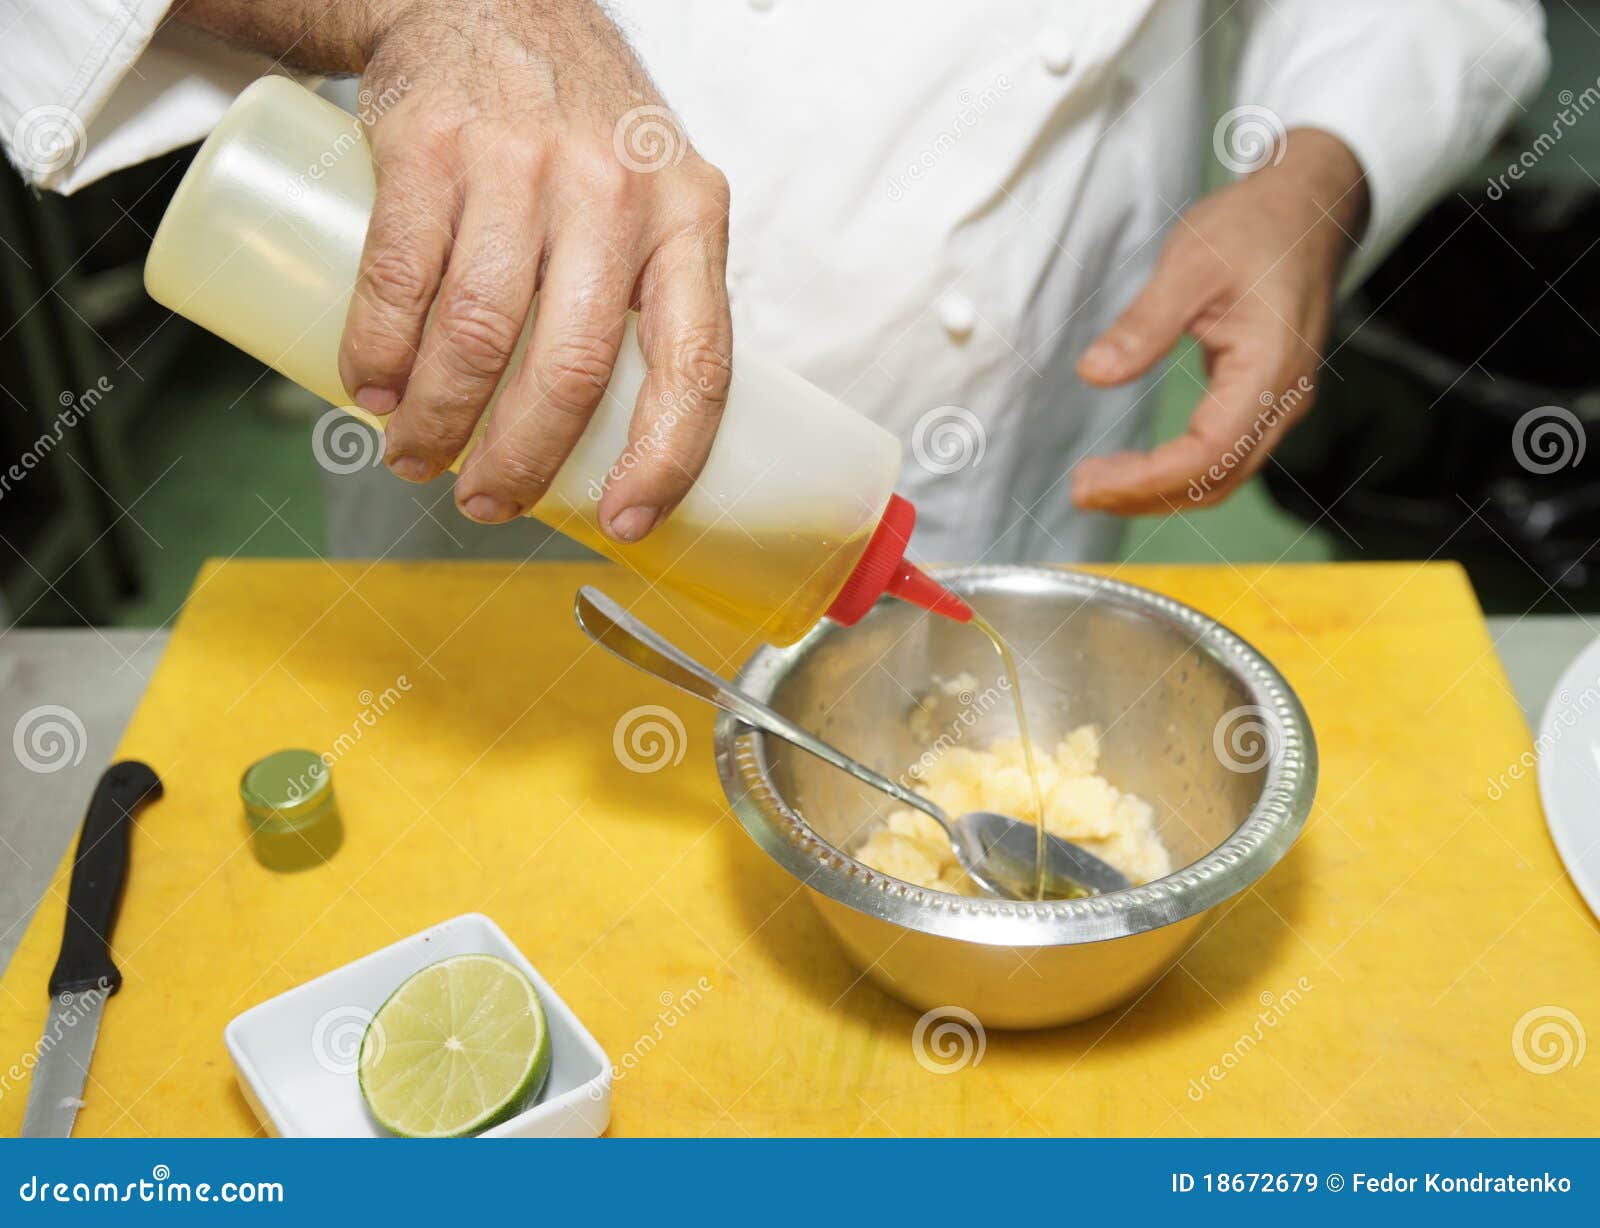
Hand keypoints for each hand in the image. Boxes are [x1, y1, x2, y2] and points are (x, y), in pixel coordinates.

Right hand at [333, 1, 732, 538]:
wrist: (495, 2)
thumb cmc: (582, 132)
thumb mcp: (657, 198)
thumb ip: (657, 295)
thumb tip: (630, 438)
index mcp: (690, 218)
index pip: (697, 364)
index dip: (664, 459)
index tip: (624, 519)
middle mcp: (614, 192)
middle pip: (571, 368)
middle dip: (519, 460)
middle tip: (485, 502)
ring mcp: (521, 166)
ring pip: (476, 334)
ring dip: (436, 421)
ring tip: (414, 455)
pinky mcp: (431, 146)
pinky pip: (398, 277)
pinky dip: (374, 353)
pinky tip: (368, 389)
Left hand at [1071, 128, 1368, 513]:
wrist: (1308, 208)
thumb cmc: (1254, 227)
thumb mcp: (1189, 263)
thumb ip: (1144, 325)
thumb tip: (1093, 373)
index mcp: (1269, 368)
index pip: (1207, 454)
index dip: (1147, 479)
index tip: (1092, 482)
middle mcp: (1284, 397)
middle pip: (1216, 479)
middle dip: (1147, 497)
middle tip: (1081, 491)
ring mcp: (1281, 401)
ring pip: (1223, 476)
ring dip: (1161, 492)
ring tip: (1099, 486)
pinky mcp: (1268, 397)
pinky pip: (1226, 455)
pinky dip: (1179, 472)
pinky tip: (1136, 468)